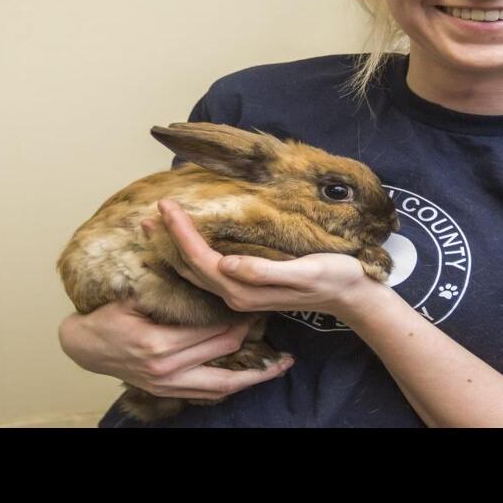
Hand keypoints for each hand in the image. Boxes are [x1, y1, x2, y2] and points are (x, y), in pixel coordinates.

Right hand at [57, 299, 292, 399]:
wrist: (84, 347)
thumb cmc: (108, 316)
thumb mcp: (134, 296)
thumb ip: (167, 287)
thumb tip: (199, 267)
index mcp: (158, 343)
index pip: (214, 329)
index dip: (239, 315)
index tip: (257, 303)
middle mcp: (166, 369)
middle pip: (224, 350)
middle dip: (251, 336)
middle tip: (272, 321)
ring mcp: (167, 385)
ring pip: (224, 384)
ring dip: (255, 375)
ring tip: (281, 365)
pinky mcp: (167, 392)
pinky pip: (208, 393)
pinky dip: (233, 385)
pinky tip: (252, 377)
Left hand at [147, 199, 385, 322]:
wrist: (352, 296)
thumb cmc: (334, 277)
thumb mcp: (305, 272)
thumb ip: (264, 272)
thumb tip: (226, 264)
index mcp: (244, 290)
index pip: (201, 259)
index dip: (180, 233)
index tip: (167, 206)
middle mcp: (237, 294)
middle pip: (191, 267)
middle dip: (169, 239)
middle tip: (150, 214)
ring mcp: (242, 293)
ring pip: (197, 271)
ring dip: (177, 248)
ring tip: (160, 228)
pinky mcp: (249, 287)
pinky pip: (210, 272)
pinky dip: (194, 255)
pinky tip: (191, 244)